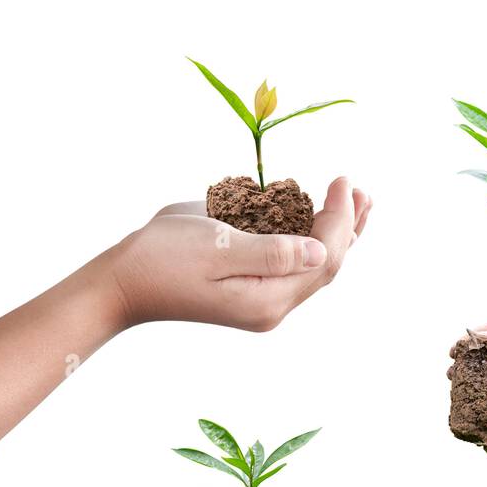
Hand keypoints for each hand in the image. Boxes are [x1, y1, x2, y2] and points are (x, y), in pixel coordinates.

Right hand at [109, 178, 371, 332]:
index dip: (340, 219)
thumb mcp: (219, 247)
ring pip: (311, 268)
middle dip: (347, 227)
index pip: (324, 259)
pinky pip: (289, 265)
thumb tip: (320, 251)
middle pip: (326, 267)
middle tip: (363, 191)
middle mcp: (271, 305)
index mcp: (269, 299)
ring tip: (352, 202)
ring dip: (333, 233)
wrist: (124, 283)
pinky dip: (306, 238)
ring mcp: (260, 300)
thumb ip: (273, 252)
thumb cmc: (163, 259)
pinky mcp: (248, 290)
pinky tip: (312, 217)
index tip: (343, 180)